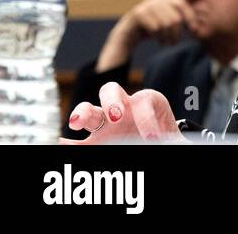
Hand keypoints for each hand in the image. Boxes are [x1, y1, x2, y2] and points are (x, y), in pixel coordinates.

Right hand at [61, 82, 185, 143]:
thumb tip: (176, 140)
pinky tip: (61, 143)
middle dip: (112, 100)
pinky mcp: (94, 142)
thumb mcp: (176, 135)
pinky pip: (76, 141)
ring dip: (84, 113)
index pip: (146, 100)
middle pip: (111, 91)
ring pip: (89, 110)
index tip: (154, 138)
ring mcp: (106, 124)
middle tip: (118, 116)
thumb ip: (175, 137)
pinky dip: (67, 142)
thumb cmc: (167, 138)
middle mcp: (124, 108)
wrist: (158, 145)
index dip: (149, 118)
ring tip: (81, 122)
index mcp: (148, 102)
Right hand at [98, 0, 196, 68]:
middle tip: (174, 42)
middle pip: (176, 18)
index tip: (195, 30)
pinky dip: (157, 37)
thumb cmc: (154, 27)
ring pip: (167, 24)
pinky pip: (155, 28)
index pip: (184, 5)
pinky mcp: (138, 14)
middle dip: (177, 33)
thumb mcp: (170, 18)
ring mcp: (147, 4)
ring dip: (168, 37)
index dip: (191, 18)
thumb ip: (184, 8)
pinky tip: (156, 39)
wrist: (128, 34)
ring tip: (165, 42)